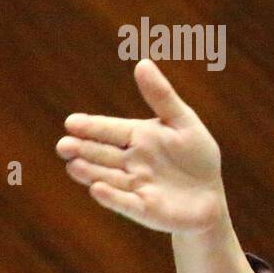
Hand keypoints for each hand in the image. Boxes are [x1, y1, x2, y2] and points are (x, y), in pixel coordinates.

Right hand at [56, 58, 227, 233]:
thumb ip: (162, 96)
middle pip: (101, 154)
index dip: (91, 127)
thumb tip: (142, 63)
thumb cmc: (196, 157)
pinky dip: (112, 197)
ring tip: (74, 164)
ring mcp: (133, 186)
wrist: (209, 197)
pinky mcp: (143, 209)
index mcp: (136, 137)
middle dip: (82, 150)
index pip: (109, 130)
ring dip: (90, 172)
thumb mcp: (183, 123)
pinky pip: (126, 203)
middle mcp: (129, 162)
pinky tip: (98, 190)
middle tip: (64, 145)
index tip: (72, 123)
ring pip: (107, 177)